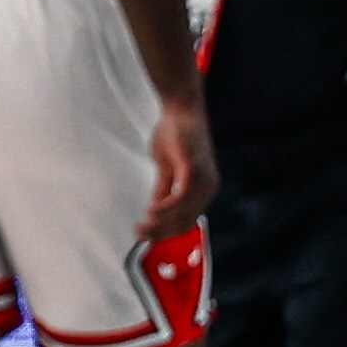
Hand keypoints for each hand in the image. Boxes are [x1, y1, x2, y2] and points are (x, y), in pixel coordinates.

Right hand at [138, 101, 216, 246]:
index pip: (186, 221)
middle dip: (160, 232)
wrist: (182, 110)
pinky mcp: (194, 171)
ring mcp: (203, 180)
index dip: (165, 232)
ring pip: (182, 214)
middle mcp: (208, 188)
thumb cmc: (174, 135)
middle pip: (185, 222)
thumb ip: (163, 188)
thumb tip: (155, 209)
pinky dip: (164, 208)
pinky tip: (149, 210)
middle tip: (138, 234)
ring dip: (159, 223)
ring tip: (140, 225)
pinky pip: (180, 198)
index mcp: (204, 189)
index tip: (144, 235)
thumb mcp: (166, 167)